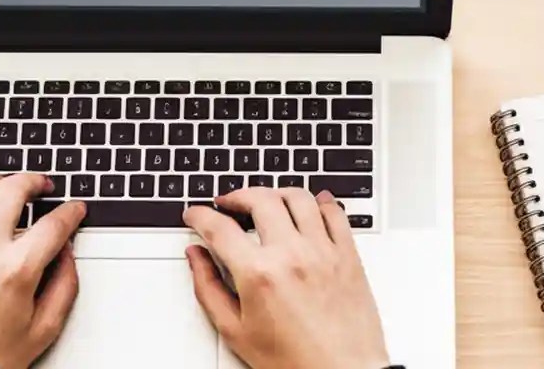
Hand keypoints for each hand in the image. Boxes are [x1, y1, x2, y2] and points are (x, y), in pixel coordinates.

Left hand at [0, 174, 86, 368]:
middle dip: (34, 181)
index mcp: (16, 271)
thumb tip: (67, 255)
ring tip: (1, 187)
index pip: (54, 224)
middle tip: (40, 185)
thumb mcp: (41, 331)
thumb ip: (63, 288)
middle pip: (13, 190)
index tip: (73, 209)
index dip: (71, 211)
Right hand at [183, 188, 389, 368]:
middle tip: (227, 203)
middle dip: (236, 195)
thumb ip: (208, 288)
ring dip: (276, 192)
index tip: (195, 214)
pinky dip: (321, 202)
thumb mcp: (236, 331)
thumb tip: (196, 258)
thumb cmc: (294, 362)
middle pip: (259, 198)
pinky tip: (311, 205)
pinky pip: (335, 213)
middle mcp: (291, 255)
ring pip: (298, 197)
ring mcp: (323, 251)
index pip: (219, 227)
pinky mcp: (348, 255)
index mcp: (259, 274)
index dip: (200, 215)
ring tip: (266, 201)